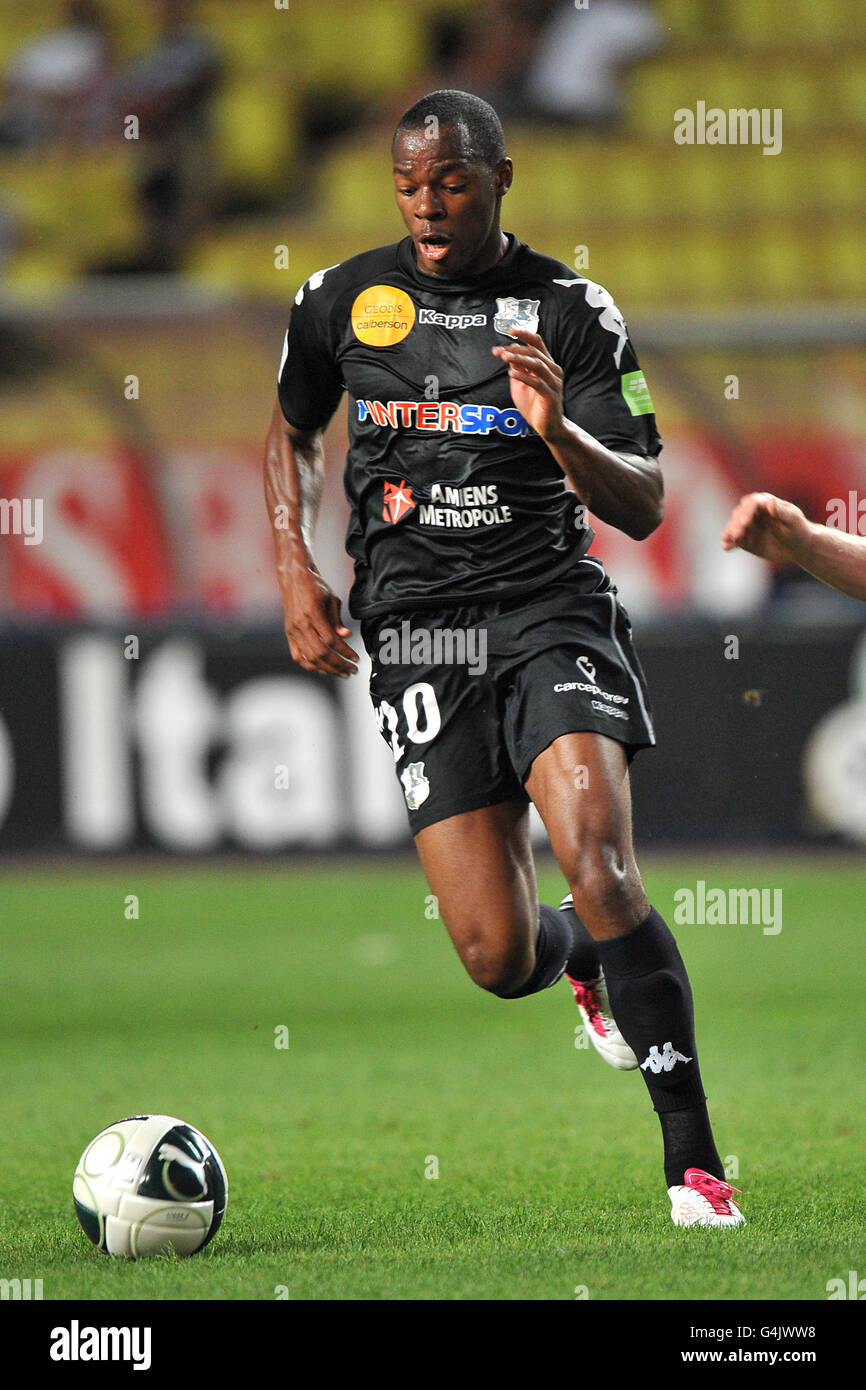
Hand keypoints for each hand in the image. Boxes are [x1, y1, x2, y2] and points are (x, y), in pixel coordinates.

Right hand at [282, 563, 358, 677]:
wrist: (294, 578)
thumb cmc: (315, 586)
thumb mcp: (331, 600)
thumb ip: (337, 620)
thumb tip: (346, 636)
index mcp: (313, 614)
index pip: (331, 640)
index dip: (345, 652)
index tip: (355, 658)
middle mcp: (301, 625)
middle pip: (321, 653)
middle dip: (338, 665)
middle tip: (351, 670)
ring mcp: (293, 631)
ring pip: (309, 658)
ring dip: (327, 669)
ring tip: (340, 672)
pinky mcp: (289, 634)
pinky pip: (298, 656)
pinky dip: (310, 665)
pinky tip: (322, 669)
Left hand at [491, 329, 564, 440]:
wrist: (548, 427)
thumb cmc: (535, 405)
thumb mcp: (520, 383)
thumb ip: (516, 367)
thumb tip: (508, 351)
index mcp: (547, 364)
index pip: (537, 343)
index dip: (524, 334)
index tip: (510, 329)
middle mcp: (553, 371)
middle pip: (535, 352)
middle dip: (515, 349)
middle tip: (499, 350)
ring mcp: (554, 383)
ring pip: (537, 365)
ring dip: (519, 359)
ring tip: (504, 357)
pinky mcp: (551, 396)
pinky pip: (537, 383)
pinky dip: (524, 376)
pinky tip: (512, 373)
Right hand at [721, 492, 810, 564]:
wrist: (798, 547)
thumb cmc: (798, 530)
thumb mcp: (793, 520)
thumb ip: (781, 511)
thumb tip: (770, 501)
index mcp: (765, 502)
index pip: (752, 503)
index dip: (746, 512)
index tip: (744, 523)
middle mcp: (753, 511)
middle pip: (740, 514)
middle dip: (736, 524)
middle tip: (735, 535)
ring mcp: (747, 525)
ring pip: (734, 526)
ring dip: (729, 533)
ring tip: (726, 542)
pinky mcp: (745, 538)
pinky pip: (735, 540)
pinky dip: (730, 543)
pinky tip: (726, 547)